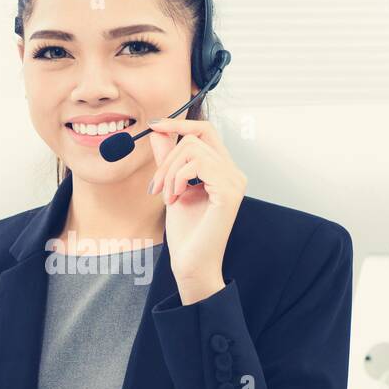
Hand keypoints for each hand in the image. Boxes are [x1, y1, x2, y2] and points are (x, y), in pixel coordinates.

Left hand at [144, 117, 245, 303]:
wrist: (191, 264)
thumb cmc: (186, 234)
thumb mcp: (172, 188)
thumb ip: (168, 160)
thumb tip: (159, 131)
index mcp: (224, 171)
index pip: (206, 131)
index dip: (180, 124)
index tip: (154, 126)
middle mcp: (234, 173)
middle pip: (196, 137)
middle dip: (167, 157)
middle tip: (156, 186)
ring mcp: (235, 181)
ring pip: (192, 149)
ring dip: (169, 173)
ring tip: (167, 198)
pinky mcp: (229, 192)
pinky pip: (197, 164)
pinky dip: (178, 179)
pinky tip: (176, 199)